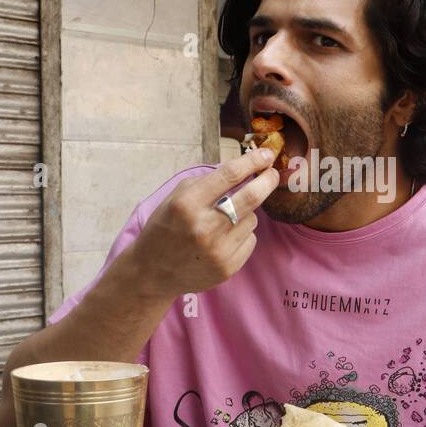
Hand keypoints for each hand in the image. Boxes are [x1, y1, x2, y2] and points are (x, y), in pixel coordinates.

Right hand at [131, 150, 278, 302]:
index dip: (252, 161)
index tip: (266, 154)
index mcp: (187, 204)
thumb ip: (207, 182)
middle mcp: (204, 227)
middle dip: (268, 180)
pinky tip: (223, 240)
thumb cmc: (165, 228)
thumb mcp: (176, 197)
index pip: (229, 175)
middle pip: (252, 196)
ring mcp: (218, 250)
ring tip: (224, 221)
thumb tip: (244, 168)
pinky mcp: (228, 268)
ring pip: (252, 219)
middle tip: (272, 173)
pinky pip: (250, 240)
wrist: (153, 273)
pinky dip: (242, 234)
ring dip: (245, 213)